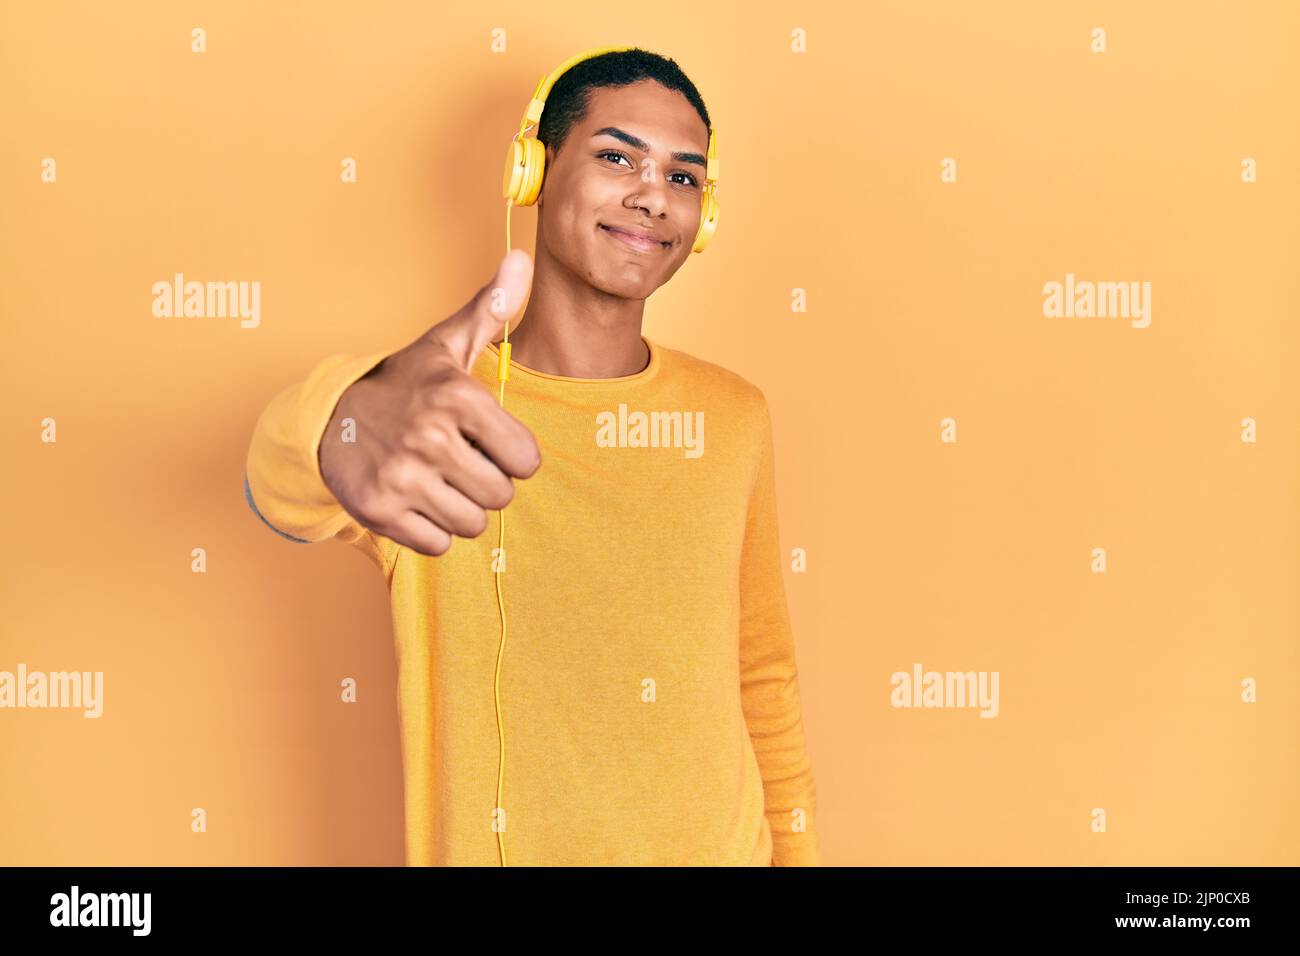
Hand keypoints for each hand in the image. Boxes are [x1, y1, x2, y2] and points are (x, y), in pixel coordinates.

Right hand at [319, 249, 539, 555]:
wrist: (328, 419)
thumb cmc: (403, 385)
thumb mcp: (445, 345)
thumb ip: (490, 309)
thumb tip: (522, 259)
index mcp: (458, 397)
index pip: (528, 460)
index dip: (512, 455)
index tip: (484, 439)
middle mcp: (431, 437)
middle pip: (501, 495)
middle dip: (486, 483)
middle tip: (456, 461)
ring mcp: (403, 477)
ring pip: (473, 524)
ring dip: (461, 509)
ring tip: (436, 479)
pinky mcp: (379, 512)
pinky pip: (439, 544)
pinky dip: (431, 530)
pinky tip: (414, 498)